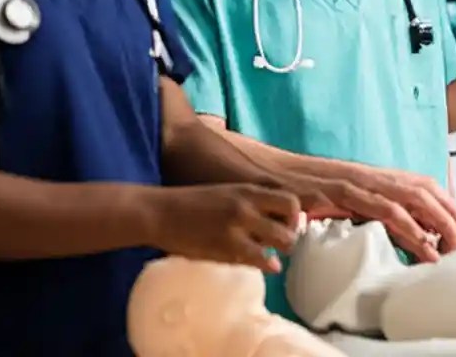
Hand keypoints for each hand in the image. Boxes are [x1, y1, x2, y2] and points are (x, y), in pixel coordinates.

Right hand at [148, 184, 300, 272]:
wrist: (160, 212)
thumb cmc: (193, 203)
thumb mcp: (227, 192)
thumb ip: (251, 202)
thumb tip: (276, 220)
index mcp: (248, 191)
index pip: (291, 201)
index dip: (294, 215)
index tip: (286, 223)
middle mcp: (247, 207)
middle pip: (291, 224)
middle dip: (291, 235)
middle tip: (282, 242)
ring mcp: (238, 228)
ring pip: (281, 242)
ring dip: (281, 251)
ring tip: (273, 254)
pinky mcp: (226, 248)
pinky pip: (259, 259)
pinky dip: (267, 264)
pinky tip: (266, 265)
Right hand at [287, 166, 455, 262]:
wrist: (267, 175)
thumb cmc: (302, 190)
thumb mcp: (341, 197)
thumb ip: (366, 208)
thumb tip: (393, 230)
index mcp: (375, 176)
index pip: (424, 184)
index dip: (446, 203)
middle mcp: (372, 176)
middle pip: (425, 190)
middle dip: (449, 217)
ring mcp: (358, 182)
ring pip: (411, 199)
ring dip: (434, 224)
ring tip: (447, 250)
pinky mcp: (343, 193)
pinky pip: (383, 209)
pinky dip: (406, 227)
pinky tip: (419, 244)